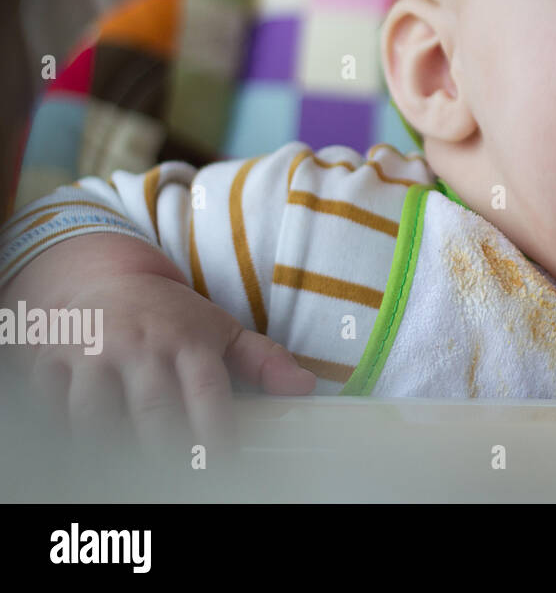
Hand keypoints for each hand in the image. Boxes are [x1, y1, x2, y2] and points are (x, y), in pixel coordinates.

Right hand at [2, 233, 316, 453]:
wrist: (102, 277)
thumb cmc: (170, 316)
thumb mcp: (221, 330)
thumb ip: (264, 361)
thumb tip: (306, 387)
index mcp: (189, 341)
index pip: (208, 395)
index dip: (216, 435)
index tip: (223, 466)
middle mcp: (142, 346)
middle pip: (154, 412)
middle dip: (167, 451)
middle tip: (180, 477)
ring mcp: (94, 353)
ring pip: (97, 416)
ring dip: (113, 445)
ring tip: (132, 467)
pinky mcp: (51, 362)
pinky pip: (53, 409)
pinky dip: (65, 432)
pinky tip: (87, 449)